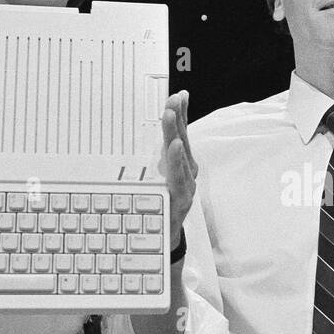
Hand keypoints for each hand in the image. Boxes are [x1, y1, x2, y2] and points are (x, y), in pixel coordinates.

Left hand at [158, 90, 196, 247]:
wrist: (165, 238)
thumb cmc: (161, 206)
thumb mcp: (156, 177)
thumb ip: (154, 159)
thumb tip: (145, 139)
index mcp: (182, 163)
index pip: (182, 133)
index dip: (182, 113)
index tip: (179, 94)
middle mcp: (188, 171)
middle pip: (182, 139)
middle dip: (178, 116)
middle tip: (172, 98)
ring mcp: (187, 184)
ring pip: (181, 154)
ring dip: (175, 132)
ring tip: (170, 114)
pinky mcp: (183, 197)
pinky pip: (179, 176)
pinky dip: (176, 160)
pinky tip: (173, 146)